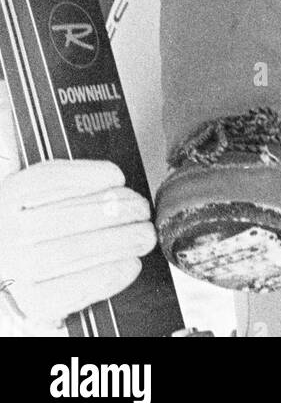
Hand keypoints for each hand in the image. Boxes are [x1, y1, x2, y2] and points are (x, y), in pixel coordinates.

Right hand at [0, 82, 156, 325]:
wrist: (1, 272)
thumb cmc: (17, 222)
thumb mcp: (14, 182)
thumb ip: (23, 151)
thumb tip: (15, 96)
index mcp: (5, 198)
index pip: (44, 182)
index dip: (85, 176)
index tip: (116, 175)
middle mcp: (6, 235)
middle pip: (66, 218)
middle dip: (114, 211)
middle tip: (142, 207)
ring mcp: (17, 273)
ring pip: (75, 251)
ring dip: (119, 241)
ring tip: (145, 234)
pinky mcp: (31, 306)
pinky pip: (73, 289)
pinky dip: (106, 276)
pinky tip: (128, 265)